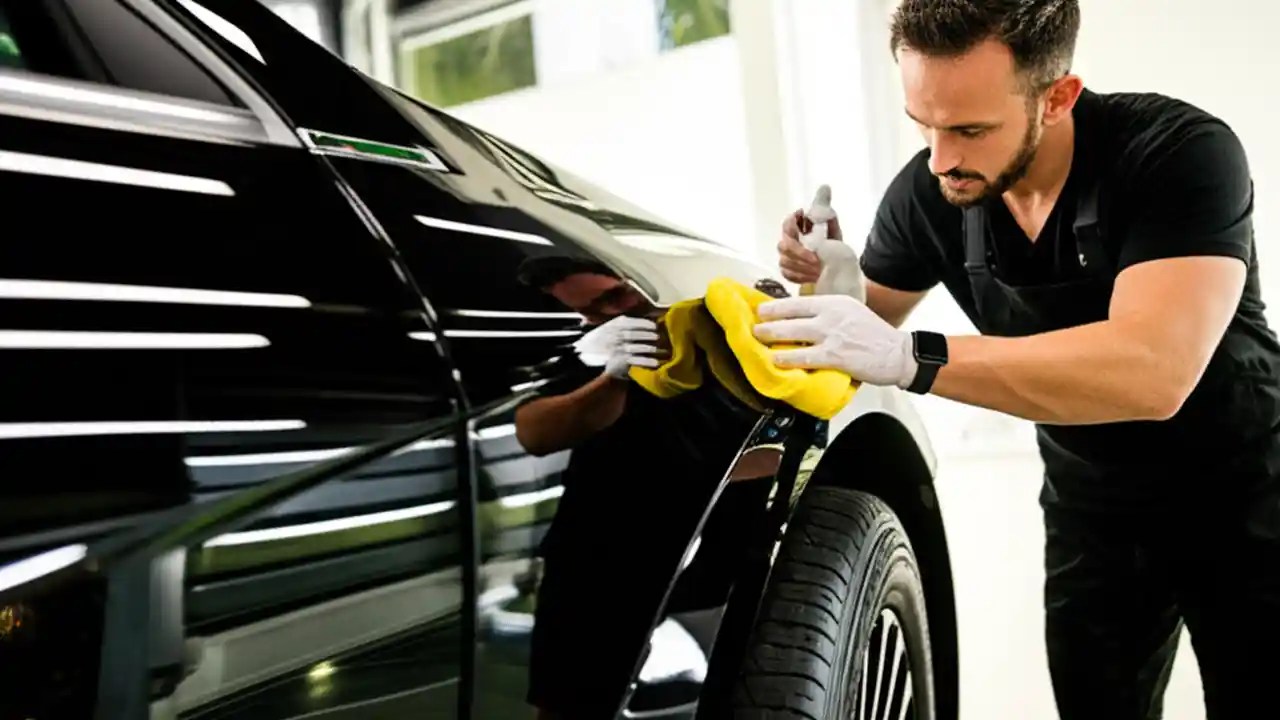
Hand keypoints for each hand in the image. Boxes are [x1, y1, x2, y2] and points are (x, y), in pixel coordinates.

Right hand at [573, 315, 664, 379]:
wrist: (585, 358)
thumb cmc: (601, 342)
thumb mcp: (609, 328)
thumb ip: (623, 324)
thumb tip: (645, 318)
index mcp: (613, 325)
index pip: (631, 322)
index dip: (644, 323)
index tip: (654, 325)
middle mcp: (615, 336)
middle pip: (634, 334)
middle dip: (648, 335)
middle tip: (659, 337)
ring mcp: (617, 349)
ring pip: (637, 347)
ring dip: (650, 348)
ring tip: (660, 350)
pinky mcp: (620, 362)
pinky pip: (636, 361)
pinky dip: (646, 361)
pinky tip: (655, 363)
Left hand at [752, 294, 918, 388]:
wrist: (898, 353)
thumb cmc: (874, 336)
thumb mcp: (851, 314)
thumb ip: (828, 315)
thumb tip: (801, 321)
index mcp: (835, 302)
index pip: (797, 302)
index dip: (775, 307)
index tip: (760, 311)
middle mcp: (831, 314)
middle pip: (789, 315)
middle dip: (767, 322)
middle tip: (752, 327)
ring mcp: (832, 334)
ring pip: (792, 333)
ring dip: (770, 337)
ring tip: (756, 342)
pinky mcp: (835, 355)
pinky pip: (803, 357)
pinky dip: (786, 358)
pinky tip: (775, 361)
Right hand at [778, 208, 843, 283]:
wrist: (838, 264)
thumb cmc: (831, 241)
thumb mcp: (830, 223)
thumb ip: (823, 206)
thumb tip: (825, 186)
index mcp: (795, 226)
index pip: (787, 224)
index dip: (795, 230)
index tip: (808, 234)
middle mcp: (787, 241)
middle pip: (783, 246)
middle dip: (800, 253)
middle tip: (816, 259)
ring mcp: (786, 257)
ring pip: (784, 261)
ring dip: (802, 266)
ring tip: (818, 268)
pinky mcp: (788, 271)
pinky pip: (787, 274)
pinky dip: (800, 275)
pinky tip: (813, 276)